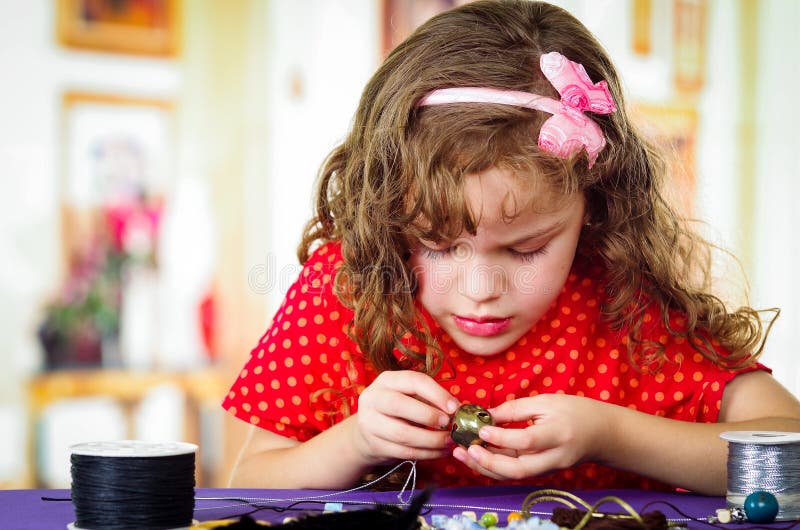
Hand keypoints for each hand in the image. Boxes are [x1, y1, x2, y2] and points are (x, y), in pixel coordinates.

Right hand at [351, 370, 459, 464]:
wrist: (367, 433)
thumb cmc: (397, 410)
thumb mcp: (409, 396)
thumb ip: (430, 399)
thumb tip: (458, 409)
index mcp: (387, 380)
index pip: (413, 381)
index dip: (437, 394)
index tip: (455, 408)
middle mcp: (373, 398)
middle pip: (399, 405)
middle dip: (429, 416)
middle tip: (449, 425)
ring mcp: (370, 423)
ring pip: (402, 434)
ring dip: (431, 440)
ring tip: (449, 442)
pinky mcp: (373, 445)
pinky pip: (404, 452)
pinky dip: (427, 454)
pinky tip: (440, 452)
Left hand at [452, 394, 611, 479]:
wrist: (603, 435)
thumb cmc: (575, 412)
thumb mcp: (547, 401)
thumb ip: (516, 409)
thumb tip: (486, 415)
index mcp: (558, 434)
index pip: (527, 440)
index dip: (502, 437)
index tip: (481, 428)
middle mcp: (554, 457)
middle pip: (518, 469)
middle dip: (488, 462)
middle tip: (464, 449)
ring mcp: (548, 469)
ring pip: (513, 475)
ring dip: (485, 467)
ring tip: (461, 454)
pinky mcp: (542, 472)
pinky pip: (515, 473)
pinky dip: (494, 466)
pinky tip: (476, 456)